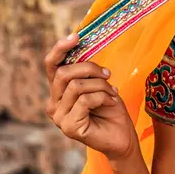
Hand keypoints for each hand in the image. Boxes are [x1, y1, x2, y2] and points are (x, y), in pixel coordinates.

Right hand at [44, 34, 137, 161]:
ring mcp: (58, 117)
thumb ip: (86, 71)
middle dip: (89, 69)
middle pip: (64, 73)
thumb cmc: (111, 109)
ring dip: (100, 85)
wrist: (122, 137)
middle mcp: (53, 103)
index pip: (51, 66)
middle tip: (108, 74)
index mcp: (58, 91)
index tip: (76, 36)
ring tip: (113, 92)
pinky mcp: (69, 127)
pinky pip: (85, 100)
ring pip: (76, 86)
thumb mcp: (99, 84)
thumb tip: (82, 45)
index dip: (60, 49)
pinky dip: (103, 97)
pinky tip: (111, 102)